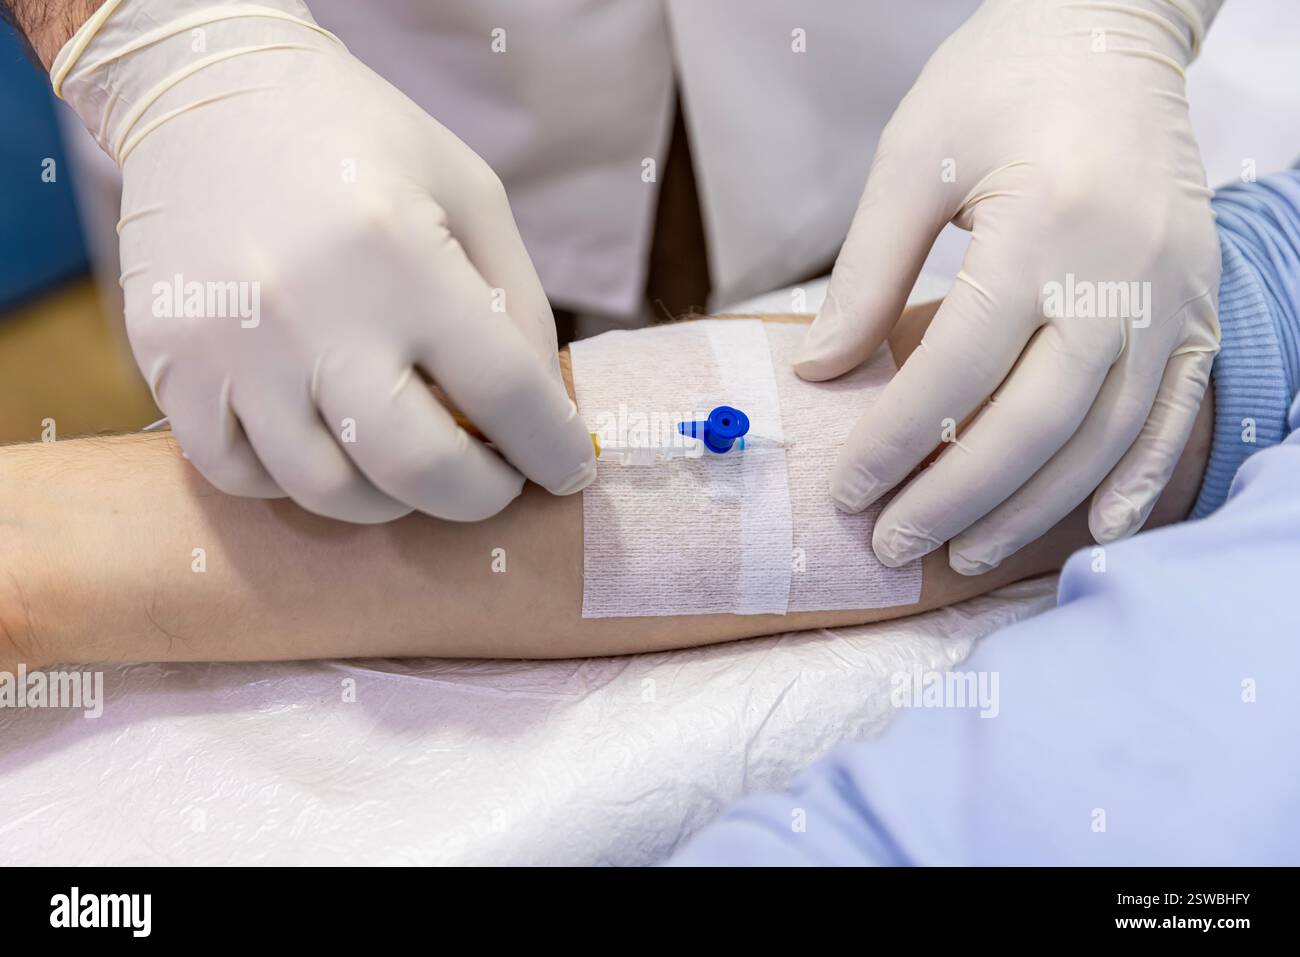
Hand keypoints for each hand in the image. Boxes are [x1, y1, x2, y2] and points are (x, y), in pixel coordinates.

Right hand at [53, 0, 595, 521]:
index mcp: (402, 255)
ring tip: (413, 458)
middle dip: (480, 495)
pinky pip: (241, 476)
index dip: (553, 450)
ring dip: (392, 497)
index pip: (506, 393)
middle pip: (419, 469)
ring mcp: (233, 347)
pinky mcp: (171, 365)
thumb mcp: (471, 194)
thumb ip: (518, 305)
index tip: (570, 469)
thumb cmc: (360, 143)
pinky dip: (297, 482)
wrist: (208, 92)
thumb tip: (543, 413)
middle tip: (495, 480)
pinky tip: (327, 441)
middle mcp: (314, 311)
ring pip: (329, 491)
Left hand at [795, 0, 1222, 572]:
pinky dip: (1139, 478)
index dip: (894, 442)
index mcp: (1043, 228)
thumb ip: (866, 274)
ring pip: (1103, 435)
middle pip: (1034, 423)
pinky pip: (1175, 411)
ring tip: (963, 554)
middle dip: (955, 498)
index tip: (845, 489)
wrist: (1107, 27)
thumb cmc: (999, 81)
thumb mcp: (912, 159)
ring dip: (1032, 508)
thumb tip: (822, 374)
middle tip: (891, 545)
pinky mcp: (1198, 304)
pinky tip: (1097, 529)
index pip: (956, 370)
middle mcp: (1122, 271)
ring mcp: (1173, 294)